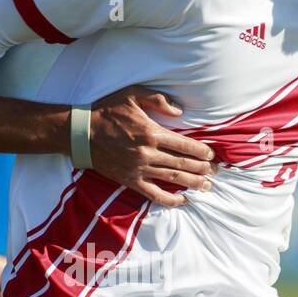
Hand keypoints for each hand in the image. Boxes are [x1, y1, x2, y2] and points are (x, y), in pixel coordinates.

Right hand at [88, 89, 214, 207]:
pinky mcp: (130, 181)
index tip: (211, 155)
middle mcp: (148, 153)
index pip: (184, 144)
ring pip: (172, 178)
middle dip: (202, 168)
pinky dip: (170, 199)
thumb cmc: (107, 111)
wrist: (81, 134)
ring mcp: (139, 169)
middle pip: (182, 163)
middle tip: (216, 172)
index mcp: (151, 132)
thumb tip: (180, 112)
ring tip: (207, 186)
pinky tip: (183, 201)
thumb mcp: (132, 95)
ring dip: (193, 183)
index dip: (201, 151)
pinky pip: (154, 193)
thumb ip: (158, 100)